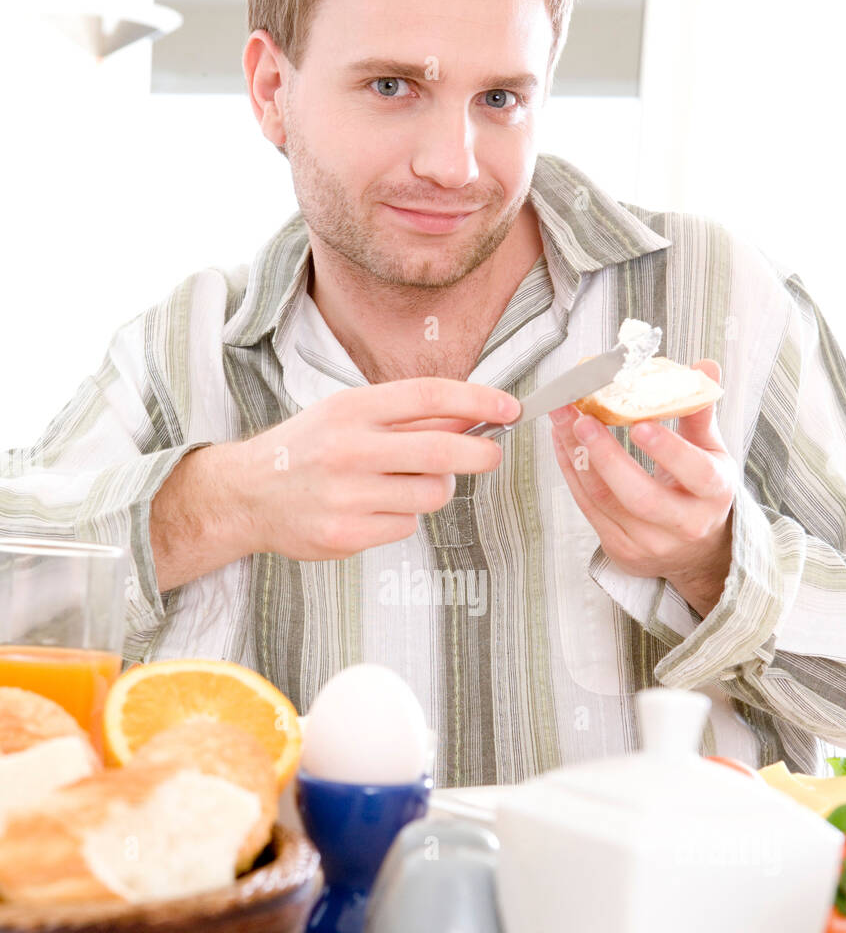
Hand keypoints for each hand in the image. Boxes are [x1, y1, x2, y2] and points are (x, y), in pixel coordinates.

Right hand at [237, 378, 519, 559]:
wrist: (248, 494)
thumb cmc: (306, 450)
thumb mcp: (348, 416)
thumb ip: (406, 419)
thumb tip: (470, 419)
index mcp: (351, 410)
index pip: (429, 397)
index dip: (477, 401)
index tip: (509, 408)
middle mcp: (349, 450)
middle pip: (441, 451)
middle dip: (481, 454)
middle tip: (491, 454)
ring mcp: (347, 496)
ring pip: (431, 495)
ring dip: (432, 489)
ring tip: (403, 483)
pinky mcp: (346, 535)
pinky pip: (406, 526)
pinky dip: (401, 518)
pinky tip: (372, 509)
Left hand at [548, 360, 735, 616]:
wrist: (694, 552)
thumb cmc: (700, 491)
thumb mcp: (711, 453)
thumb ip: (701, 412)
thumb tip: (704, 367)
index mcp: (713, 494)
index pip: (696, 473)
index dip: (668, 450)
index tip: (639, 423)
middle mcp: (684, 524)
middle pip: (640, 496)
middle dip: (607, 456)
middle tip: (583, 419)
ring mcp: (648, 542)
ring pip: (604, 501)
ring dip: (577, 457)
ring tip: (562, 420)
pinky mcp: (619, 548)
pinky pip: (587, 507)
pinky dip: (571, 471)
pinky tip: (562, 442)